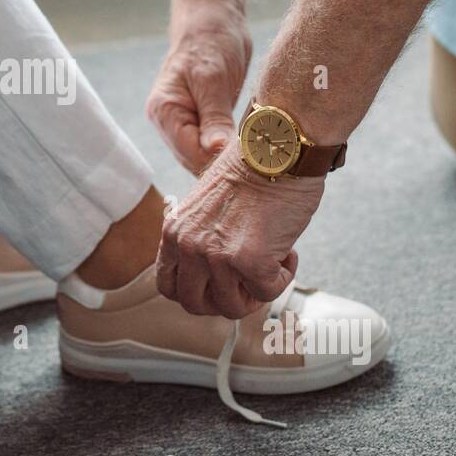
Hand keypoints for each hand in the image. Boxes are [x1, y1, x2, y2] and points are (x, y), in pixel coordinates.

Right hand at [146, 3, 250, 173]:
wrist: (214, 21)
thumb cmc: (211, 42)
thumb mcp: (214, 79)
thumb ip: (214, 117)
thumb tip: (215, 150)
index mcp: (164, 111)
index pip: (190, 153)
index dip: (219, 160)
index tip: (250, 157)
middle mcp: (167, 122)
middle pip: (194, 160)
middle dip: (222, 160)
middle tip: (258, 155)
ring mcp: (182, 124)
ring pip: (203, 157)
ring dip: (226, 156)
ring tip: (254, 149)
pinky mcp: (199, 122)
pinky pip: (211, 146)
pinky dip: (228, 148)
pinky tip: (247, 143)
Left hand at [156, 144, 324, 319]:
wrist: (276, 148)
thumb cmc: (250, 171)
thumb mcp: (205, 206)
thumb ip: (200, 237)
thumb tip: (214, 272)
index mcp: (174, 232)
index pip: (168, 286)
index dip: (195, 292)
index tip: (217, 284)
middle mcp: (189, 246)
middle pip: (195, 305)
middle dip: (224, 300)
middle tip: (247, 282)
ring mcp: (217, 256)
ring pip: (233, 307)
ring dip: (257, 290)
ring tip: (271, 260)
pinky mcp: (251, 261)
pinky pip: (268, 292)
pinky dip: (283, 277)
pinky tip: (287, 251)